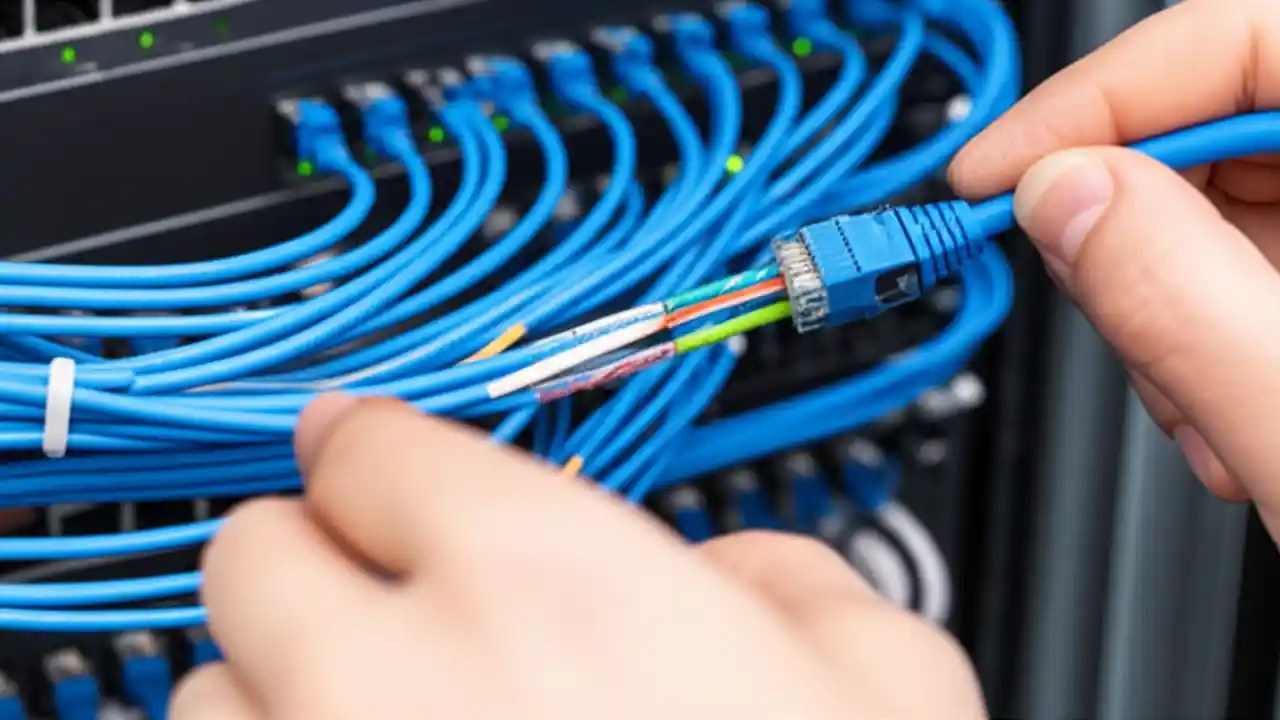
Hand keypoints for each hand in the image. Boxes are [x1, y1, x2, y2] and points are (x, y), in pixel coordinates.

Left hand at [170, 395, 983, 718]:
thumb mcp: (887, 687)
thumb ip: (794, 583)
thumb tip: (736, 574)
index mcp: (545, 586)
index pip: (379, 446)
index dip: (376, 447)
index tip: (365, 457)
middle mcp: (392, 680)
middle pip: (255, 549)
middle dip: (313, 556)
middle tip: (381, 596)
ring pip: (208, 689)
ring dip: (274, 688)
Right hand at [950, 0, 1279, 534]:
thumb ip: (1178, 298)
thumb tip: (1063, 198)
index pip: (1247, 39)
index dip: (1098, 99)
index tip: (999, 172)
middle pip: (1225, 129)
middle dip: (1132, 230)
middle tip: (1097, 301)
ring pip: (1226, 211)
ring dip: (1169, 311)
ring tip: (1201, 406)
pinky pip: (1253, 271)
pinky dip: (1205, 341)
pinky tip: (1231, 412)